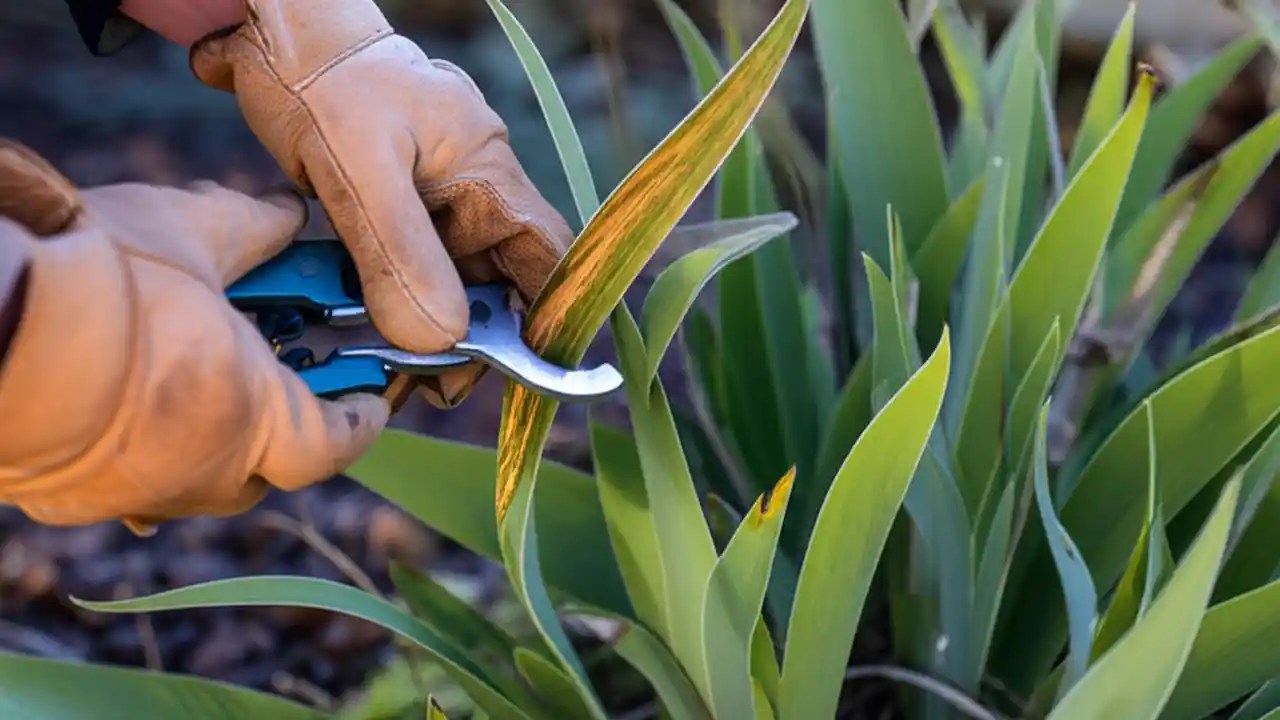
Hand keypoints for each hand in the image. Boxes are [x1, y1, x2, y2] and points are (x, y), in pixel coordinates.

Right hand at [0, 141, 388, 529]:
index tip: (369, 402)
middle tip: (283, 382)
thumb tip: (286, 215)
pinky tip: (127, 416)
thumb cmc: (93, 278)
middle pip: (263, 473)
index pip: (330, 445)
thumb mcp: (189, 231)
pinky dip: (141, 455)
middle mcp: (197, 473)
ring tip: (200, 383)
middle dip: (282, 433)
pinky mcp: (67, 498)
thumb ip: (252, 227)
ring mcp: (128, 494)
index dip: (356, 421)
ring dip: (210, 441)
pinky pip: (124, 489)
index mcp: (250, 418)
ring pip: (192, 482)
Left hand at [189, 0, 573, 406]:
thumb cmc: (322, 79)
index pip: (546, 254)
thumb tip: (440, 339)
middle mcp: (471, 188)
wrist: (270, 34)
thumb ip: (400, 252)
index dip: (549, 313)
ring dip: (429, 327)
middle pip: (498, 278)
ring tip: (394, 372)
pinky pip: (409, 269)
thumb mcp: (359, 166)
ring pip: (451, 281)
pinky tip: (368, 336)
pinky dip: (393, 304)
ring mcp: (434, 199)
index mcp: (486, 168)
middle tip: (433, 383)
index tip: (525, 368)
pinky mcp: (395, 209)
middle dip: (473, 336)